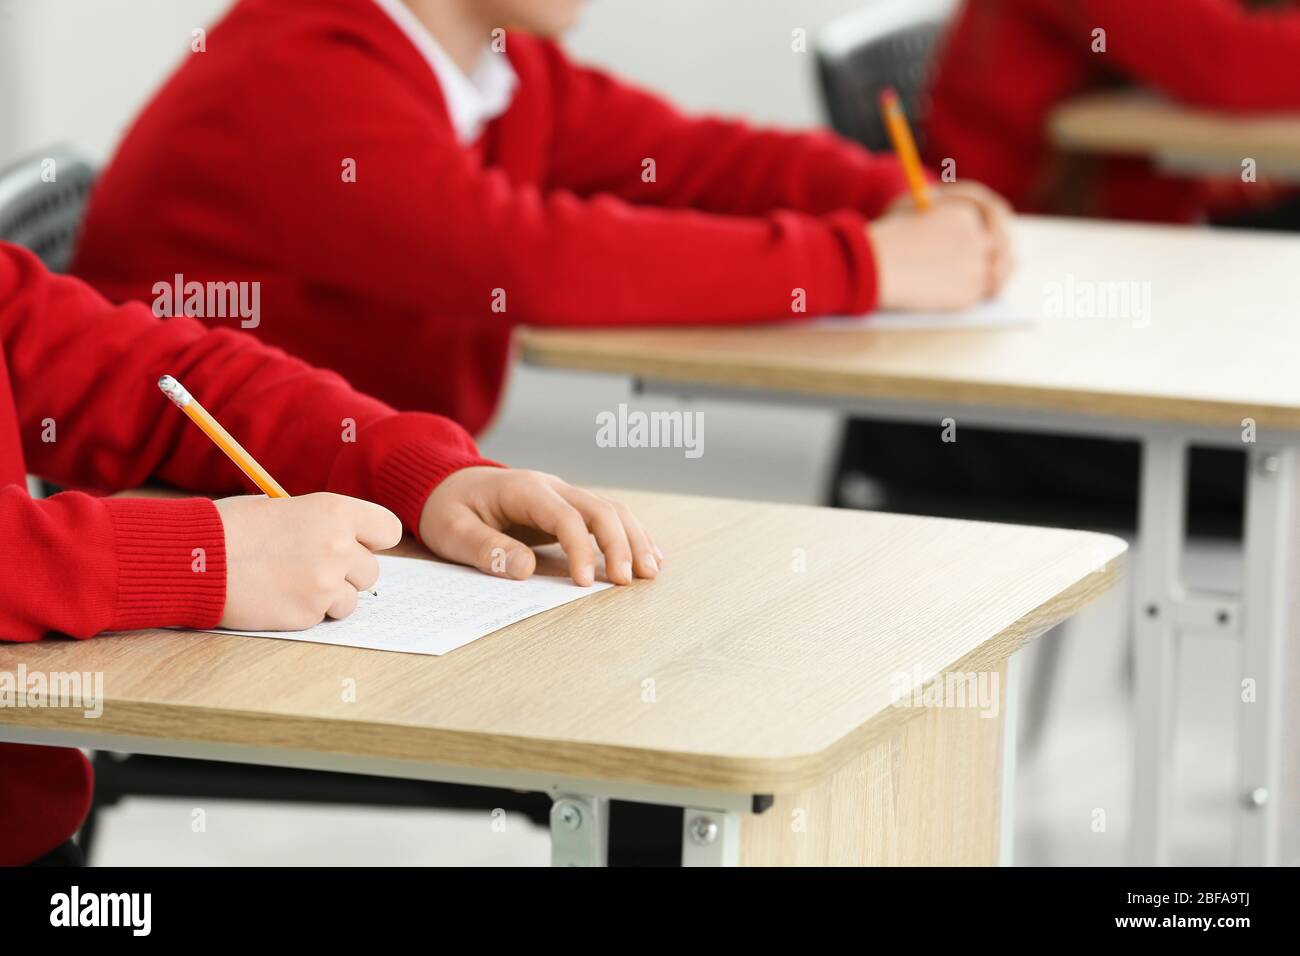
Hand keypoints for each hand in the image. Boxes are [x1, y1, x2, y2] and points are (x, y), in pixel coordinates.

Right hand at [216, 493, 401, 629]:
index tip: (356, 544)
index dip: (371, 540)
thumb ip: (320, 523)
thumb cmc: (231, 529)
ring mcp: (326, 583)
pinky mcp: (308, 613)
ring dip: (329, 596)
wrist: (192, 559)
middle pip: (371, 570)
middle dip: (347, 573)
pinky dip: (306, 611)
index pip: (388, 530)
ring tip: (291, 583)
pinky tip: (277, 597)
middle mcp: (339, 546)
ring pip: (351, 599)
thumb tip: (346, 538)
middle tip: (312, 568)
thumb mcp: (283, 508)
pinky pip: (323, 617)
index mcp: (335, 511)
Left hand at [418, 467, 661, 586]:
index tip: (584, 583)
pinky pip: (606, 517)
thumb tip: (525, 570)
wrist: (444, 484)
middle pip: (601, 509)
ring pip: (611, 511)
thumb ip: (486, 548)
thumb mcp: (451, 530)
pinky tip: (648, 556)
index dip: (581, 549)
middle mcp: (551, 488)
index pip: (566, 517)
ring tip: (650, 572)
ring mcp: (562, 496)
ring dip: (634, 540)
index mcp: (524, 490)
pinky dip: (630, 536)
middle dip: (621, 545)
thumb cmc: (447, 508)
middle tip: (629, 582)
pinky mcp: (567, 509)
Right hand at [872, 181, 1014, 309]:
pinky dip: (970, 296)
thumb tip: (958, 235)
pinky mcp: (967, 293)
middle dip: (1001, 259)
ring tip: (992, 287)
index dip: (989, 236)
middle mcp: (977, 238)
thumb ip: (942, 222)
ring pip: (995, 276)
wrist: (877, 266)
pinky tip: (959, 296)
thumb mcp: (915, 216)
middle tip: (1001, 269)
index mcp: (966, 214)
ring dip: (994, 280)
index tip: (991, 244)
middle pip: (1000, 250)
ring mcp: (975, 267)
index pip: (989, 224)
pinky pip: (977, 296)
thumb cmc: (888, 240)